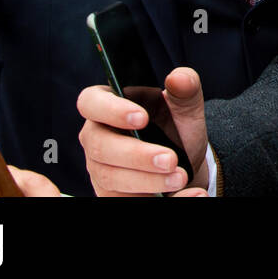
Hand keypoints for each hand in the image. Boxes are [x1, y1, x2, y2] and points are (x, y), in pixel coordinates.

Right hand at [78, 67, 208, 196]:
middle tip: (171, 159)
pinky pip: (124, 201)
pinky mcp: (109, 195)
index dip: (111, 109)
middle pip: (102, 146)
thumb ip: (185, 88)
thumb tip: (178, 77)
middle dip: (137, 155)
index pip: (90, 102)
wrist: (184, 164)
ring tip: (179, 177)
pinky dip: (158, 198)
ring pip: (111, 178)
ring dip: (147, 180)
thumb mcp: (185, 107)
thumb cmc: (174, 129)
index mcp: (107, 107)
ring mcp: (99, 169)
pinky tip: (187, 194)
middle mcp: (96, 139)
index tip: (142, 118)